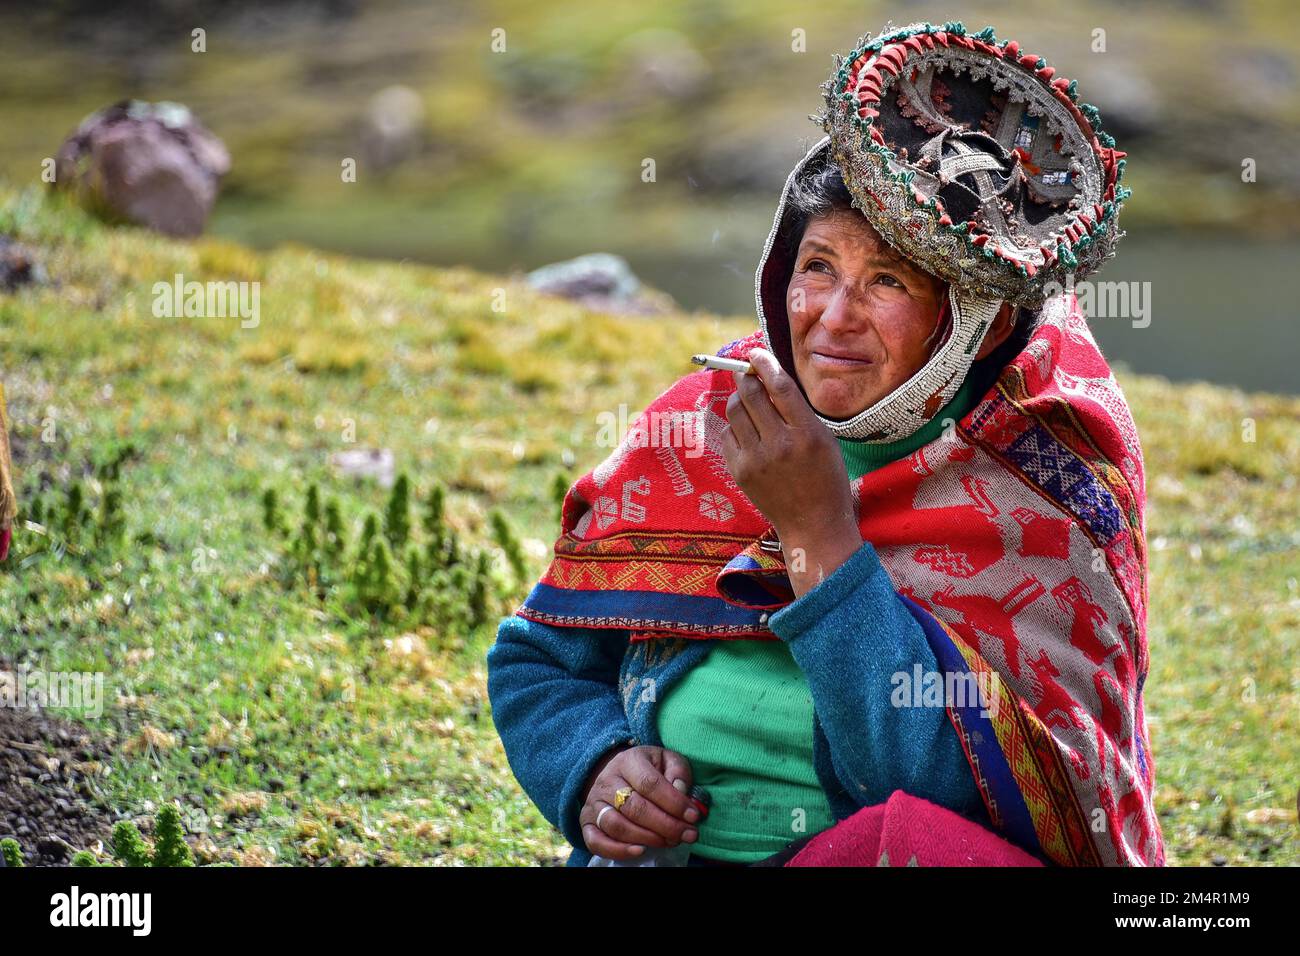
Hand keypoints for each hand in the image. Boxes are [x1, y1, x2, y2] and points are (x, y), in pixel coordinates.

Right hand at [579, 745, 698, 860]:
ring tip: (670, 841)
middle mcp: (607, 781)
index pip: (650, 784)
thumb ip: (678, 772)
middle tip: (687, 835)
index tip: (693, 816)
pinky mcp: (586, 823)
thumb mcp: (667, 761)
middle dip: (666, 825)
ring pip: (617, 826)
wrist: (617, 774)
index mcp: (628, 761)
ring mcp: (594, 803)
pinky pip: (595, 841)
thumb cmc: (649, 769)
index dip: (674, 803)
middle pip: (635, 808)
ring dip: (647, 838)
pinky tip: (640, 851)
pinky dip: (617, 851)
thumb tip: (681, 792)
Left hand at [721, 348, 862, 596]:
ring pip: (734, 411)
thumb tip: (769, 378)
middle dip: (744, 377)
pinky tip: (748, 432)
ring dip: (739, 399)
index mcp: (808, 433)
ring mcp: (757, 459)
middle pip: (750, 394)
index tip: (755, 353)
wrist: (812, 523)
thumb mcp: (824, 439)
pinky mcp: (740, 472)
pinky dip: (735, 426)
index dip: (764, 364)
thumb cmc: (825, 478)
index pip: (780, 386)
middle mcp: (780, 444)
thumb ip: (798, 411)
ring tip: (749, 403)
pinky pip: (728, 435)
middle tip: (745, 372)